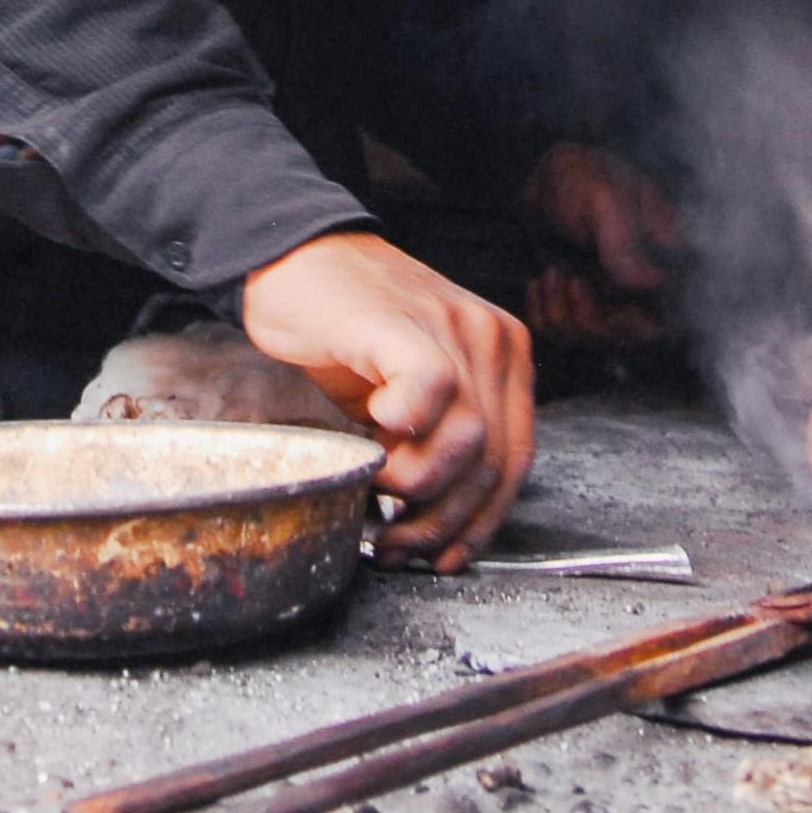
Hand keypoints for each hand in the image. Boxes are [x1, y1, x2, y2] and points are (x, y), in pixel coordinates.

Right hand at [241, 231, 534, 569]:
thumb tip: (441, 521)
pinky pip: (430, 392)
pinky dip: (403, 431)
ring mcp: (453, 328)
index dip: (482, 521)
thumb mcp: (412, 389)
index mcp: (505, 354)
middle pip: (495, 461)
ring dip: (418, 487)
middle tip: (399, 543)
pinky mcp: (405, 325)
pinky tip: (372, 432)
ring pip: (469, 441)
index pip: (516, 459)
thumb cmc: (350, 329)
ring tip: (377, 492)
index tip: (448, 555)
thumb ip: (441, 437)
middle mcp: (492, 338)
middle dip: (445, 521)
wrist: (296, 257)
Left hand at [520, 144, 683, 344]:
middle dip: (592, 317)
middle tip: (573, 279)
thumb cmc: (581, 179)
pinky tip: (541, 281)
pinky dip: (543, 313)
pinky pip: (562, 334)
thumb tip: (653, 283)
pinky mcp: (578, 303)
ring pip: (592, 339)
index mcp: (664, 259)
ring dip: (563, 310)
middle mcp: (641, 285)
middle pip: (628, 338)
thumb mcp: (605, 202)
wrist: (543, 180)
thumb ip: (625, 244)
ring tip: (554, 271)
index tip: (604, 289)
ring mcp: (610, 297)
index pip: (671, 318)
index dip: (637, 321)